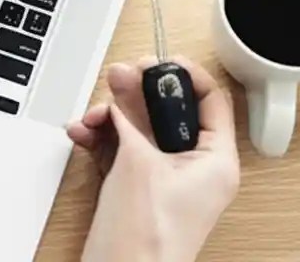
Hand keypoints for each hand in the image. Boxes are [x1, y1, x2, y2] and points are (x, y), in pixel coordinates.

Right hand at [67, 57, 239, 261]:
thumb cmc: (146, 239)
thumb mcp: (137, 161)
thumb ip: (130, 115)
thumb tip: (125, 79)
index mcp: (216, 161)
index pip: (211, 101)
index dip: (186, 75)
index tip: (159, 60)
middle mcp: (195, 168)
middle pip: (168, 113)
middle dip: (136, 95)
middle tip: (116, 78)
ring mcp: (164, 179)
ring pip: (139, 129)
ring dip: (111, 117)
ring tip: (92, 116)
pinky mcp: (138, 189)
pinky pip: (121, 150)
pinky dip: (102, 138)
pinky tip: (83, 133)